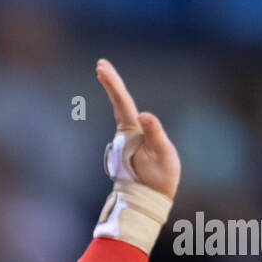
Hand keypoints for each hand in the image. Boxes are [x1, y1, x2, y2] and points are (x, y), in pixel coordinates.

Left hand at [95, 58, 179, 198]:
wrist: (149, 197)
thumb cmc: (157, 177)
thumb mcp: (161, 154)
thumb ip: (154, 133)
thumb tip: (145, 115)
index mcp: (132, 132)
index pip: (123, 103)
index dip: (113, 84)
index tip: (101, 68)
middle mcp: (126, 132)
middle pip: (119, 102)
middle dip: (110, 82)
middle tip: (100, 64)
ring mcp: (128, 137)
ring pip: (120, 108)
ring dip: (114, 90)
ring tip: (104, 72)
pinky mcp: (133, 141)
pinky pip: (126, 117)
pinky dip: (121, 103)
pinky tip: (119, 98)